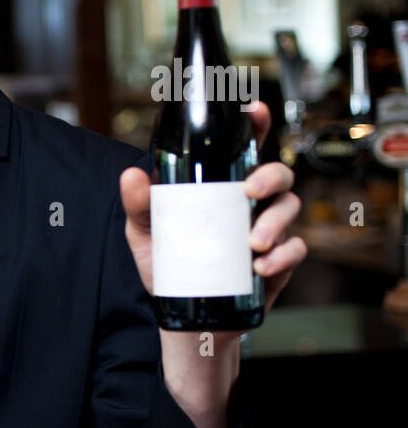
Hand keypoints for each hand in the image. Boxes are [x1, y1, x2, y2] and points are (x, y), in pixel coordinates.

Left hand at [119, 100, 307, 333]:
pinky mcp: (279, 261)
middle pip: (278, 173)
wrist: (185, 316)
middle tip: (250, 190)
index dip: (255, 125)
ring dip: (276, 221)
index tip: (253, 111)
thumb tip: (131, 175)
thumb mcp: (146, 232)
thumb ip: (139, 205)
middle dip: (270, 175)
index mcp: (222, 187)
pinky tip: (260, 266)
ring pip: (290, 207)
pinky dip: (283, 255)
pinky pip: (295, 249)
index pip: (244, 148)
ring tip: (252, 243)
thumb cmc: (170, 265)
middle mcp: (250, 203)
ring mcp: (268, 230)